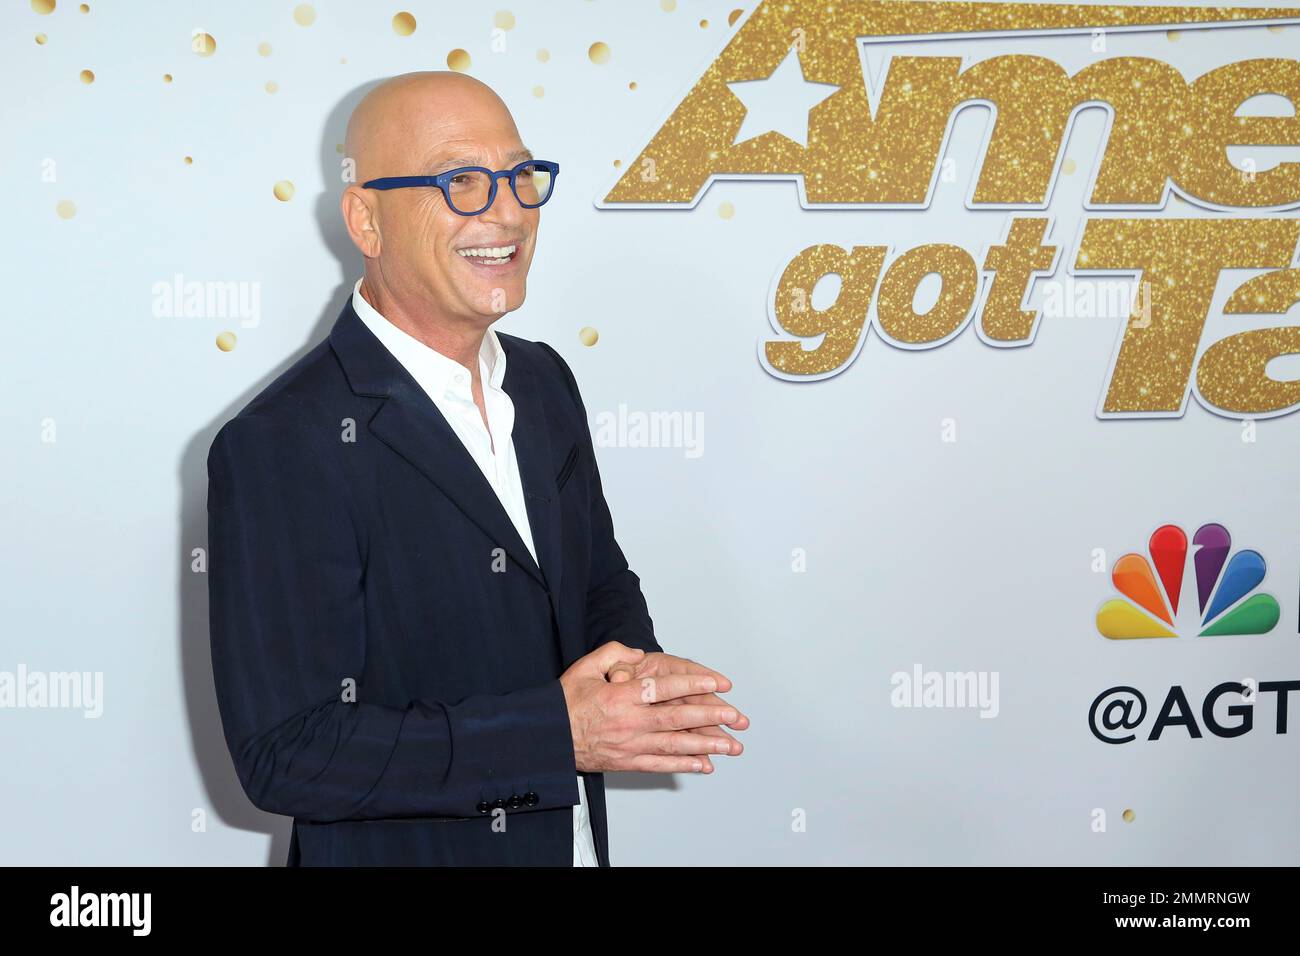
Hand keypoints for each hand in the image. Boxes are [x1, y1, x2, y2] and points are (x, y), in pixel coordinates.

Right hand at [560, 642, 741, 773]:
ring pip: (674, 745)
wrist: (548, 739)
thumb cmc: (566, 702)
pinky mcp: (627, 762)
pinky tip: (703, 764)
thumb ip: (614, 653)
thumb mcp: (585, 667)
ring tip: (729, 744)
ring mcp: (630, 745)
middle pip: (676, 719)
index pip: (663, 688)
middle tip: (734, 715)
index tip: (716, 683)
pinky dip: (683, 765)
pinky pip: (660, 764)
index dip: (692, 685)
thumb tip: (639, 654)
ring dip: (704, 745)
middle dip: (709, 717)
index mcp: (621, 696)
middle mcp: (629, 722)